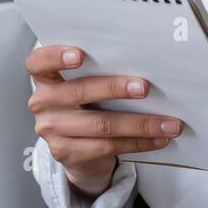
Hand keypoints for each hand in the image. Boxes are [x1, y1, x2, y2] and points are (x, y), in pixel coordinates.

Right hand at [25, 46, 183, 197]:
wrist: (79, 150)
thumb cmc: (88, 104)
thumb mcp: (86, 85)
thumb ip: (100, 71)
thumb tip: (144, 63)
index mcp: (45, 78)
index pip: (38, 62)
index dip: (56, 56)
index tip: (79, 55)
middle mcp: (43, 102)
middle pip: (79, 91)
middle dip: (116, 88)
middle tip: (146, 87)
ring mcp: (51, 130)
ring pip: (101, 124)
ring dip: (141, 123)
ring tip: (169, 123)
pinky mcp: (66, 153)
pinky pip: (108, 147)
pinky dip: (139, 142)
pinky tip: (158, 139)